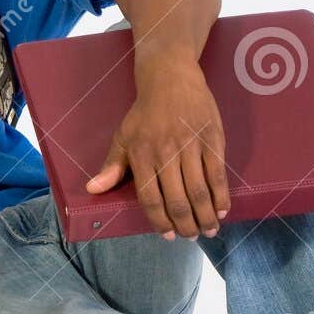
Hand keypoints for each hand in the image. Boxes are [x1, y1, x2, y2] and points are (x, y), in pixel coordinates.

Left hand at [84, 55, 230, 238]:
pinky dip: (221, 196)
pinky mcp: (212, 139)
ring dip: (205, 216)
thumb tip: (92, 190)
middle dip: (185, 225)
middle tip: (191, 236)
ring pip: (200, 191)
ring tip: (209, 230)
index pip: (150, 198)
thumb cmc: (144, 112)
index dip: (159, 221)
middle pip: (178, 200)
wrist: (170, 77)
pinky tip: (221, 209)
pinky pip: (218, 174)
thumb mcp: (123, 135)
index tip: (167, 236)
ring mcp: (191, 146)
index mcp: (142, 154)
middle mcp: (166, 152)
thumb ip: (112, 166)